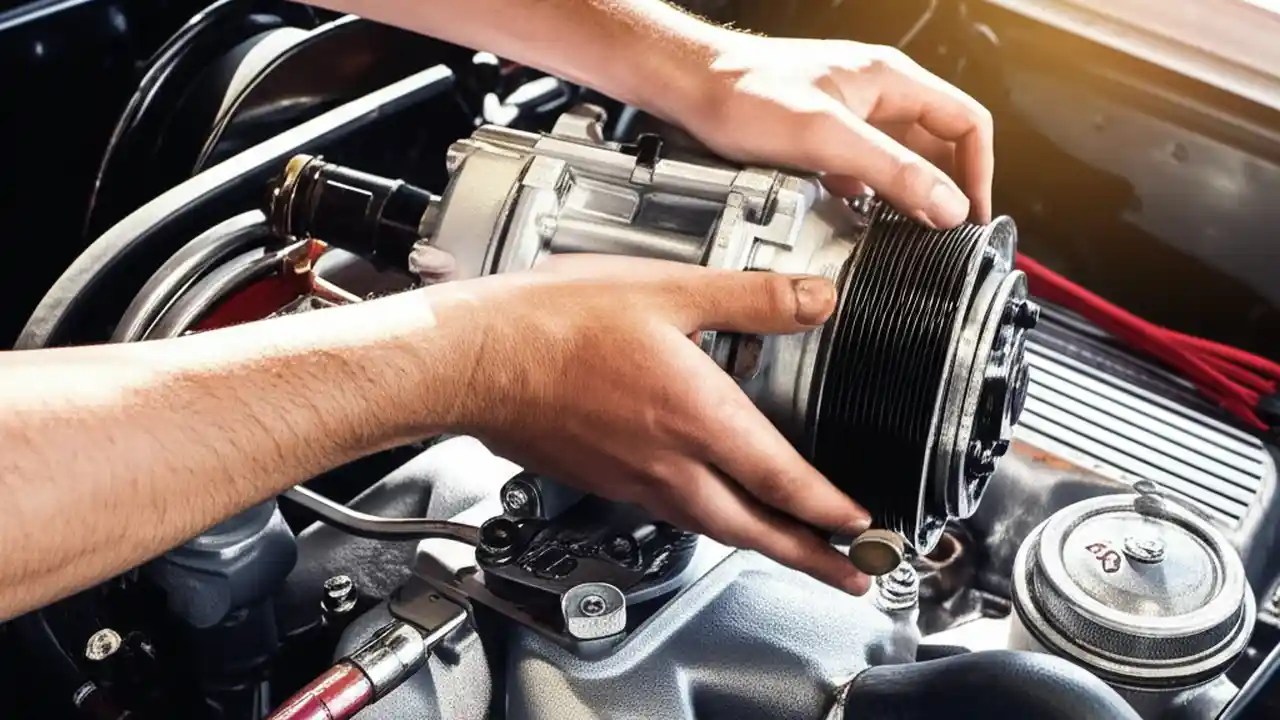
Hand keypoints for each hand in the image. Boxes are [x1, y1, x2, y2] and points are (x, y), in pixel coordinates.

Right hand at [443, 255, 871, 594]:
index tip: (860, 525)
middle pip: (753, 529)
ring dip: (761, 543)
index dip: (830, 509)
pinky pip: (672, 514)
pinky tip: (711, 507)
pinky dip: (710, 522)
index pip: (782, 481)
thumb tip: (814, 299)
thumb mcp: (667, 291)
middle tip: (848, 577)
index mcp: (695, 418)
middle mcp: (668, 463)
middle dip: (809, 558)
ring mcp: (633, 480)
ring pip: (713, 527)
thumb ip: (750, 298)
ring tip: (791, 550)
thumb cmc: (554, 325)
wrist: (477, 359)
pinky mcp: (604, 479)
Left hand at [676, 34, 993, 228]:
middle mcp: (876, 92)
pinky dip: (871, 195)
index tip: (972, 218)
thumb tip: (946, 205)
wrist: (686, 86)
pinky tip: (858, 219)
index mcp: (891, 80)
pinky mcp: (821, 134)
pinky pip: (863, 168)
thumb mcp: (825, 138)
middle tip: (941, 236)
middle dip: (943, 189)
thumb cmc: (743, 95)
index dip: (979, 173)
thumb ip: (890, 171)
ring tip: (905, 234)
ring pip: (899, 159)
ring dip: (906, 195)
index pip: (966, 123)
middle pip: (936, 145)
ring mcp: (849, 113)